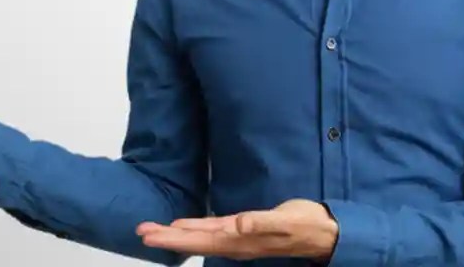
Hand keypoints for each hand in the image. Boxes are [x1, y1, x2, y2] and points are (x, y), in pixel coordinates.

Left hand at [136, 198, 338, 261]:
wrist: (323, 232)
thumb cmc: (306, 225)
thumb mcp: (287, 222)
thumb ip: (263, 222)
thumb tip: (239, 223)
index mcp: (241, 240)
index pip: (200, 239)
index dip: (174, 237)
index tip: (151, 233)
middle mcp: (235, 242)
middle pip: (194, 241)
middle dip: (166, 237)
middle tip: (140, 231)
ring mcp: (239, 239)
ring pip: (200, 237)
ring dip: (175, 234)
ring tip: (153, 230)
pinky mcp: (244, 231)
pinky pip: (212, 231)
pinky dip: (195, 229)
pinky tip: (184, 227)